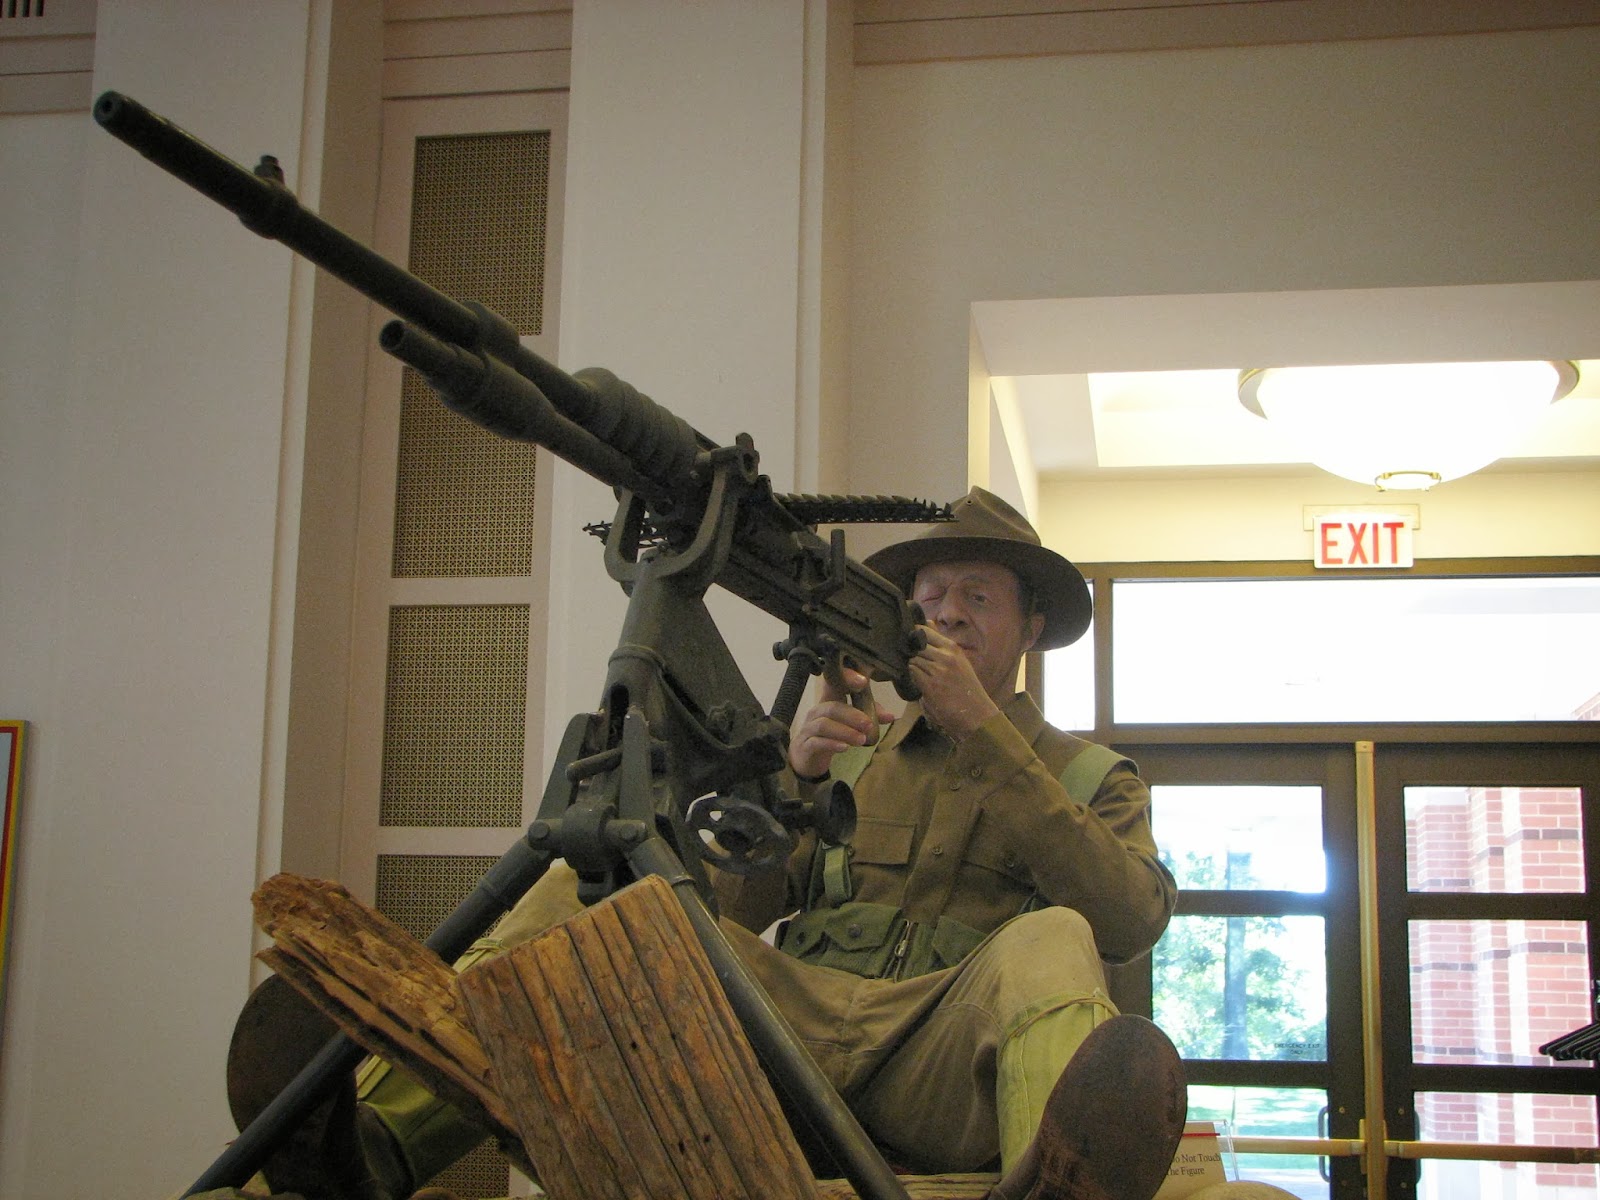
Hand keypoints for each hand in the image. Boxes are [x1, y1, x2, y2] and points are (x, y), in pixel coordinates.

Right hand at [789, 662, 894, 779]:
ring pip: (824, 725)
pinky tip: (845, 748)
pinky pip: (817, 742)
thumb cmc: (830, 736)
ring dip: (845, 731)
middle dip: (853, 715)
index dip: (846, 677)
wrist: (808, 759)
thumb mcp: (849, 724)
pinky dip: (832, 744)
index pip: (833, 682)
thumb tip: (889, 716)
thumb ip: (868, 717)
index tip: (863, 681)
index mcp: (828, 701)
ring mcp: (808, 729)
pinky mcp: (805, 746)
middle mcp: (816, 712)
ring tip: (861, 740)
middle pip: (832, 707)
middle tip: (869, 725)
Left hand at [909, 626, 999, 741]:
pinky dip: (910, 676)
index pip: (925, 630)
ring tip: (913, 672)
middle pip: (915, 644)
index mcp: (953, 648)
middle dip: (908, 650)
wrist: (977, 715)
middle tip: (905, 659)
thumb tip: (927, 622)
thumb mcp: (958, 662)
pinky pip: (912, 673)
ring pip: (912, 658)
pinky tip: (915, 682)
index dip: (913, 634)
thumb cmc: (966, 689)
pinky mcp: (930, 685)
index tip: (908, 640)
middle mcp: (946, 655)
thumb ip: (940, 645)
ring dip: (909, 665)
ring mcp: (938, 670)